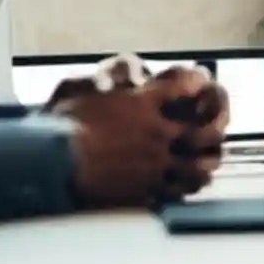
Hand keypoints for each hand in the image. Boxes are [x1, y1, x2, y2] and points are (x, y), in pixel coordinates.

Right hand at [48, 56, 229, 206]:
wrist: (50, 165)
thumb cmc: (60, 126)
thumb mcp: (84, 89)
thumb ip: (108, 78)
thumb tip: (125, 73)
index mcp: (144, 104)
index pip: (187, 86)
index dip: (197, 84)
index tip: (200, 84)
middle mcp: (156, 132)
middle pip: (202, 130)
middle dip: (211, 128)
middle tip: (213, 129)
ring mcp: (155, 163)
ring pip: (197, 165)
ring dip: (203, 162)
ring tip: (205, 162)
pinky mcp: (146, 190)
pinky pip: (178, 190)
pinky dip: (186, 187)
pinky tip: (184, 186)